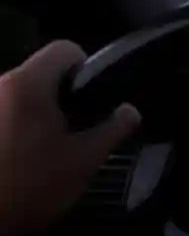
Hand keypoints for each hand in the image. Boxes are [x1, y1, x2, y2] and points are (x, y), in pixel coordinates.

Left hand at [0, 41, 140, 235]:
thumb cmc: (27, 187)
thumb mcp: (83, 161)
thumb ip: (113, 130)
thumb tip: (129, 111)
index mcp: (28, 84)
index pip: (65, 49)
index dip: (87, 69)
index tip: (93, 101)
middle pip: (39, 76)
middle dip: (58, 101)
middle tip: (71, 136)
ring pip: (17, 100)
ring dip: (31, 119)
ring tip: (40, 156)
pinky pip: (1, 117)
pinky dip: (10, 132)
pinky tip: (13, 165)